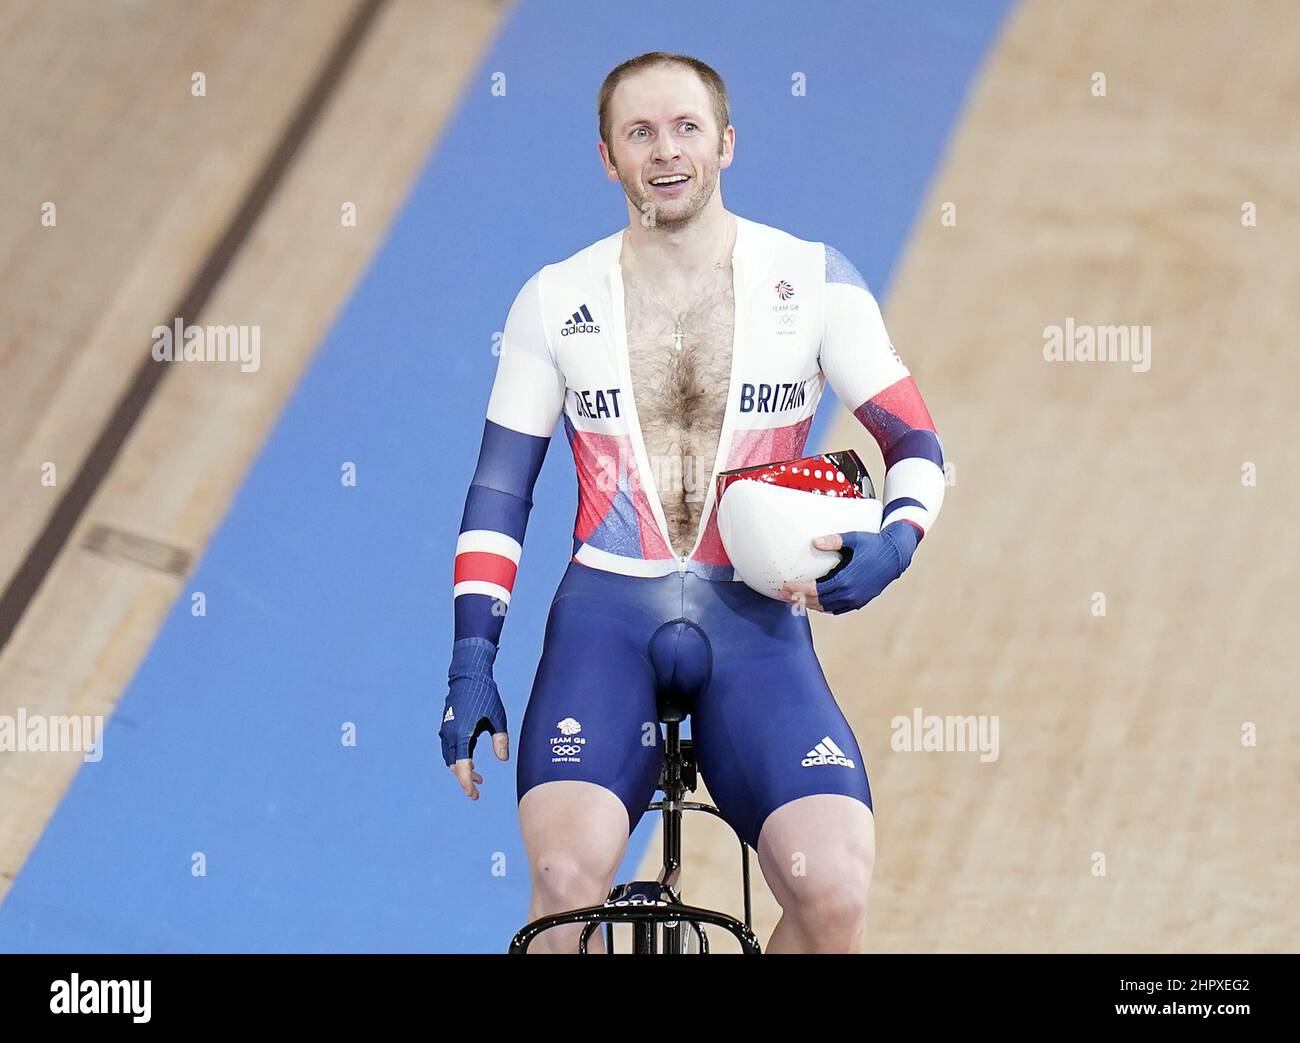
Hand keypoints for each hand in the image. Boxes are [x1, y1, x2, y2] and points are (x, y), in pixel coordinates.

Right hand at [440, 638, 509, 799]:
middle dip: (464, 780)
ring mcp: (446, 730)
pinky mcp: (447, 726)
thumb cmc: (486, 695)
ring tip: (480, 779)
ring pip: (450, 758)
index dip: (467, 783)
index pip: (462, 766)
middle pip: (454, 766)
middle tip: (476, 793)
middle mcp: (449, 734)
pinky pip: (450, 749)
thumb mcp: (498, 718)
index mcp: (461, 733)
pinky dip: (459, 759)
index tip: (474, 795)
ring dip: (462, 770)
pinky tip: (472, 762)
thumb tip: (503, 760)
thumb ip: (500, 740)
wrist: (469, 675)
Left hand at [778, 522, 919, 614]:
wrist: (897, 556)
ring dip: (809, 604)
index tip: (784, 586)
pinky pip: (837, 608)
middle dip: (798, 599)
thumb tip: (814, 542)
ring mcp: (856, 599)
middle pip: (817, 601)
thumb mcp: (854, 538)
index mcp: (846, 579)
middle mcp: (850, 593)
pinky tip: (815, 601)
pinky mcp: (860, 601)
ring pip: (826, 607)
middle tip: (782, 594)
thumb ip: (833, 540)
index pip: (815, 589)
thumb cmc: (874, 544)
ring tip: (794, 598)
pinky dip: (824, 606)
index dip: (798, 589)